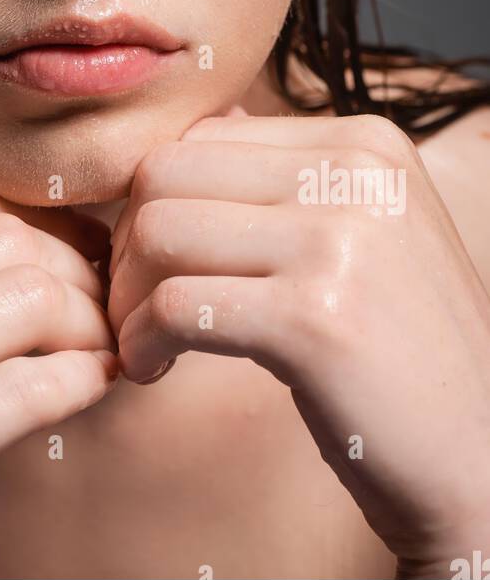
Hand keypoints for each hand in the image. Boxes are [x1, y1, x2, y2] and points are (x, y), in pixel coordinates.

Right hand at [0, 166, 116, 579]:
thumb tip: (34, 208)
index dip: (33, 213)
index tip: (74, 248)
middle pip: (1, 236)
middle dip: (76, 266)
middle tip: (104, 303)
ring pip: (31, 297)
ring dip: (89, 322)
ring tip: (98, 348)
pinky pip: (34, 385)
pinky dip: (84, 379)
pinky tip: (92, 385)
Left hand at [107, 110, 489, 575]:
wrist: (481, 460)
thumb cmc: (404, 352)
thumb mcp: (370, 232)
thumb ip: (292, 172)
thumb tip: (212, 119)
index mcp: (365, 142)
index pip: (201, 138)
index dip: (155, 202)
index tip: (157, 264)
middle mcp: (356, 172)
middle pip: (165, 173)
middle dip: (126, 244)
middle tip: (135, 306)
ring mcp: (339, 240)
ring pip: (158, 232)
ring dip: (126, 296)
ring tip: (144, 342)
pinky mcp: (314, 318)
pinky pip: (174, 305)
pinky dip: (143, 340)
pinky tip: (153, 369)